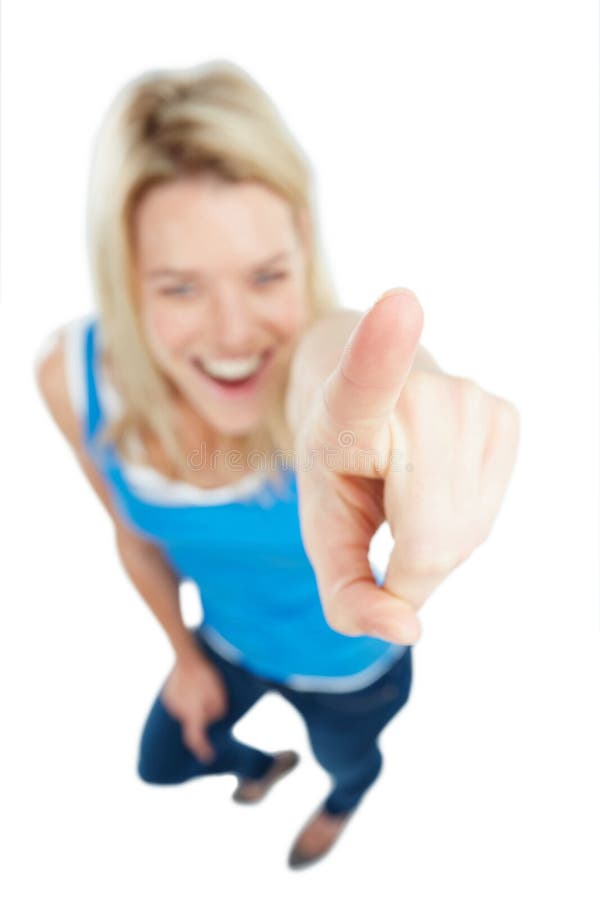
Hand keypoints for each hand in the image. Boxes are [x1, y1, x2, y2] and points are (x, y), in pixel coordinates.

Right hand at [160, 656, 228, 762]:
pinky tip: (192, 685)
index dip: (202, 749)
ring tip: (200, 687)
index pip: (195, 738)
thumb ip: (216, 713)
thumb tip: (210, 718)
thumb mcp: (220, 697)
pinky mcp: (168, 695)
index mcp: (191, 715)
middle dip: (203, 715)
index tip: (208, 756)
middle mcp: (178, 712)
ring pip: (186, 712)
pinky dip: (186, 699)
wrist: (189, 657)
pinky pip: (179, 703)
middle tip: (211, 695)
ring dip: (194, 705)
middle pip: (193, 721)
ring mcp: (171, 703)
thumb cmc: (207, 677)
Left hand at [294, 289, 519, 644]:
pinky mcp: (505, 416)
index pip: (368, 376)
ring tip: (407, 501)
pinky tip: (438, 489)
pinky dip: (463, 528)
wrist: (371, 405)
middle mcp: (420, 395)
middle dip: (407, 566)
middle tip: (382, 525)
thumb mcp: (322, 532)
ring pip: (466, 534)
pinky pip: (490, 516)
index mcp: (352, 404)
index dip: (383, 348)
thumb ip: (346, 594)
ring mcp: (471, 400)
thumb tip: (407, 631)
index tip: (399, 304)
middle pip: (432, 537)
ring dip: (436, 548)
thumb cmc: (339, 469)